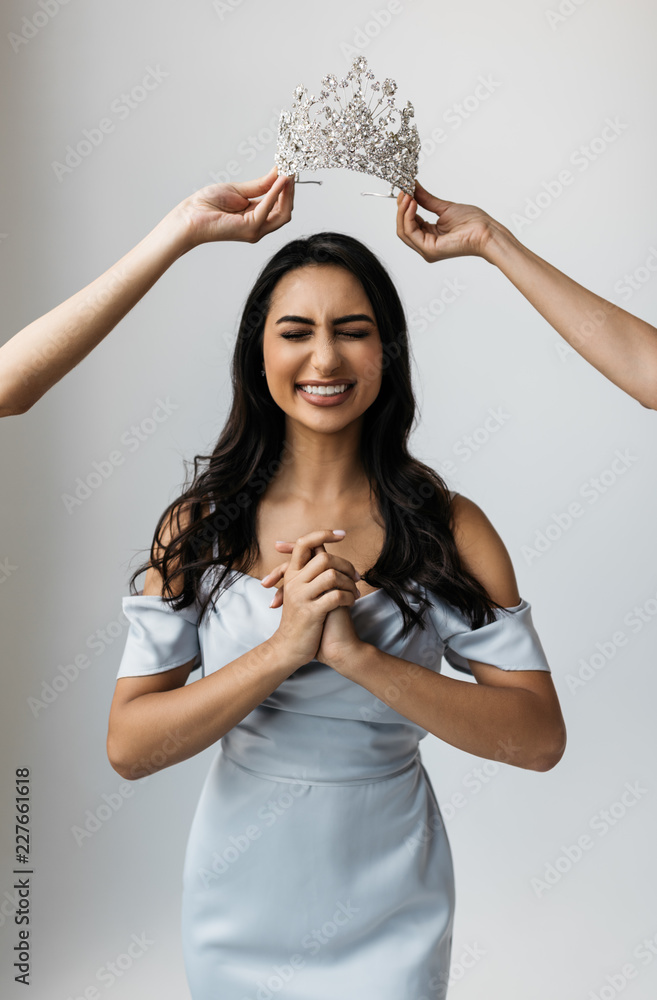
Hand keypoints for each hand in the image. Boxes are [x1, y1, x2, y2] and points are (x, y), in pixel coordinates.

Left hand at [171, 164, 294, 249]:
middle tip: (292, 170)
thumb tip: (278, 173)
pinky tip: (280, 179)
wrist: (190, 216)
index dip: (286, 188)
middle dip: (291, 191)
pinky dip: (276, 193)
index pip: (280, 206)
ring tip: (288, 173)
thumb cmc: (208, 205)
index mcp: (255, 219)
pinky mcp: (250, 228)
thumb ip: (261, 185)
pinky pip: (268, 209)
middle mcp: (258, 228)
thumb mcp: (239, 190)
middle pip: (285, 211)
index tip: (289, 169)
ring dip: (287, 192)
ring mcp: (255, 230)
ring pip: (283, 213)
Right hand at [261, 530, 363, 670]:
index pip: (304, 543)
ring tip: (355, 592)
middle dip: (346, 565)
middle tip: (357, 577)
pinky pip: (336, 596)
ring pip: (331, 575)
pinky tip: (352, 603)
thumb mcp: (301, 593)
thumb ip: (311, 575)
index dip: (323, 534)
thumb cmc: (301, 620)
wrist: (288, 649)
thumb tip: (328, 556)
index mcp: (292, 575)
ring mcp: (302, 597)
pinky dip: (349, 597)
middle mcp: (294, 582)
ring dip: (350, 583)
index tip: (342, 535)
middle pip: (324, 558)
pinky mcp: (311, 613)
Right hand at [396, 180, 502, 262]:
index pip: (409, 224)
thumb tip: (413, 188)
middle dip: (401, 208)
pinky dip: (408, 217)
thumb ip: (426, 200)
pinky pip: (410, 233)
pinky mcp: (429, 249)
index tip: (405, 190)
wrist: (485, 232)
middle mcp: (426, 246)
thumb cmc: (473, 224)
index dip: (405, 207)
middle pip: (403, 228)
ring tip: (408, 195)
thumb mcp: (444, 208)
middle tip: (404, 190)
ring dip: (403, 211)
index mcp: (430, 238)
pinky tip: (412, 203)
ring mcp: (426, 250)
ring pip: (403, 231)